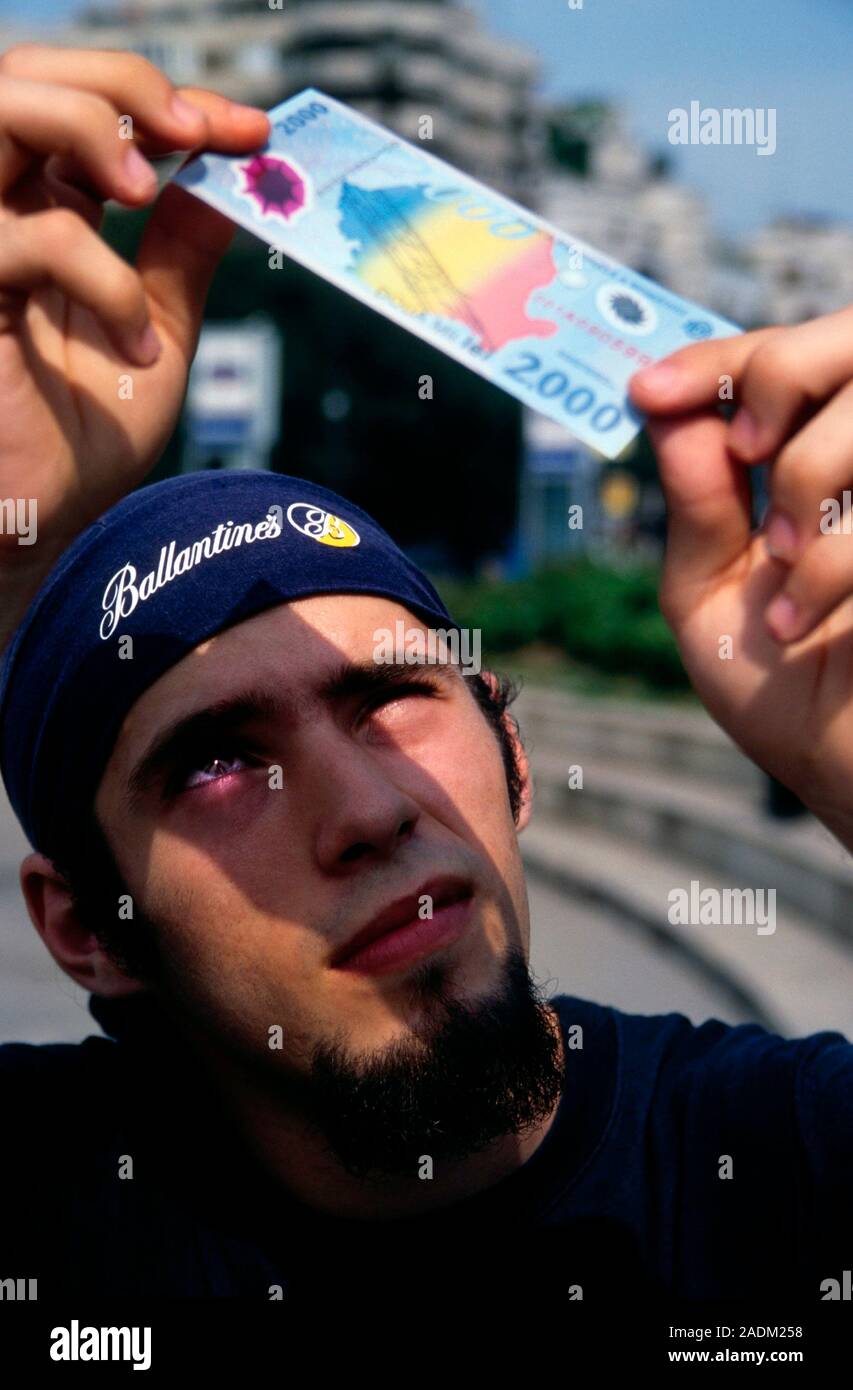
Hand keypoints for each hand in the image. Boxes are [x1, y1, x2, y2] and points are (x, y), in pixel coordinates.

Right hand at [0, 43, 269, 646]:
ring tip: (148, 188)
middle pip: (25, 74)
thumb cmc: (82, 442)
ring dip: (87, 126)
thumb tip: (237, 181)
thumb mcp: (155, 334)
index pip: (92, 114)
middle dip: (121, 84)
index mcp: (42, 214)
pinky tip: (137, 343)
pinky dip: (102, 277)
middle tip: (195, 130)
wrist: (42, 526)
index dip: (171, 102)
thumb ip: (181, 257)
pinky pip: (27, 238)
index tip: (255, 130)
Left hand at [629, 305, 852, 846]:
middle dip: (779, 373)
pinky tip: (800, 619)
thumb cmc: (778, 684)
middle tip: (744, 442)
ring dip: (806, 475)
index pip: (778, 358)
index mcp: (809, 457)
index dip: (716, 358)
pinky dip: (828, 565)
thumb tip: (666, 404)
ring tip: (777, 556)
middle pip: (847, 338)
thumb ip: (695, 502)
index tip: (650, 389)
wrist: (838, 767)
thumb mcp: (707, 591)